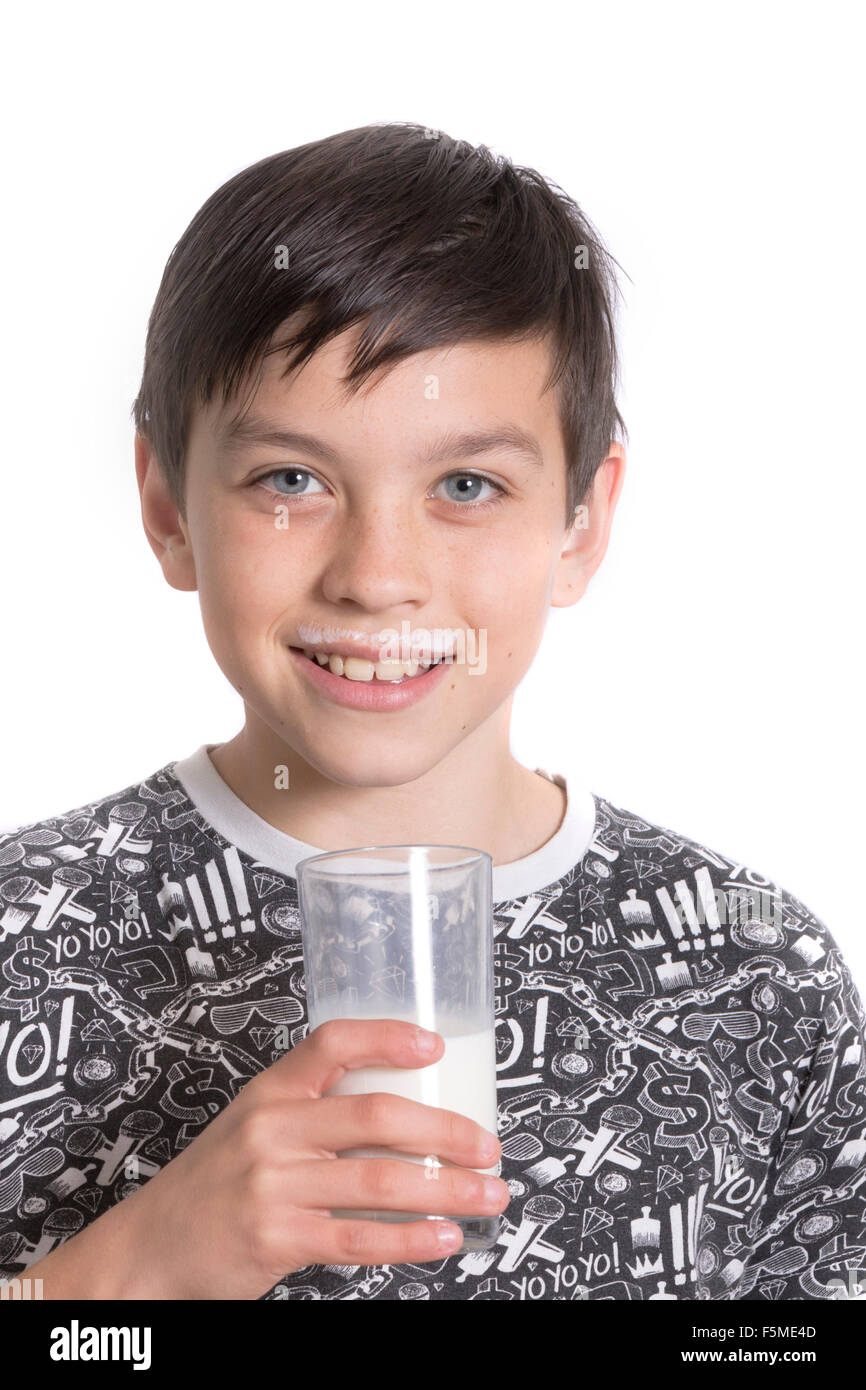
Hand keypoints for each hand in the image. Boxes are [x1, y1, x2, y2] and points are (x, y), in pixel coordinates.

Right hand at [96, 1017, 505, 1298]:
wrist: (150, 1248)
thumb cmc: (215, 1183)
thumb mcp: (253, 1125)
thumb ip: (313, 1112)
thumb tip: (406, 1110)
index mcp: (271, 1091)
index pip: (331, 1044)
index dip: (387, 1037)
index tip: (436, 1045)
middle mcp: (272, 1130)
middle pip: (375, 1116)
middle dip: (446, 1131)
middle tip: (488, 1145)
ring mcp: (273, 1185)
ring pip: (379, 1182)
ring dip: (448, 1190)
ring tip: (487, 1195)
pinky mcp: (276, 1238)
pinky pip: (359, 1238)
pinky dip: (411, 1240)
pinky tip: (444, 1237)